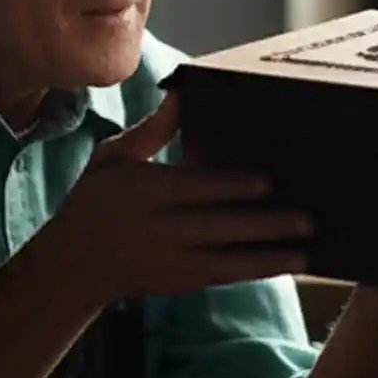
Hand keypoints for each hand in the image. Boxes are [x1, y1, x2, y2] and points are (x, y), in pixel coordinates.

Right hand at [51, 94, 312, 304]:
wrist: (71, 266)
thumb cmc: (95, 201)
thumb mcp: (111, 159)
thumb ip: (150, 132)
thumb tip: (179, 96)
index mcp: (142, 192)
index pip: (192, 188)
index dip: (230, 187)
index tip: (267, 181)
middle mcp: (157, 228)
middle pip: (216, 226)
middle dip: (261, 223)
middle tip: (304, 217)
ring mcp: (169, 260)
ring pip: (225, 258)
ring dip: (267, 255)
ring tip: (306, 250)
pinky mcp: (178, 282)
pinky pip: (222, 275)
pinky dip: (255, 271)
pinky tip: (286, 264)